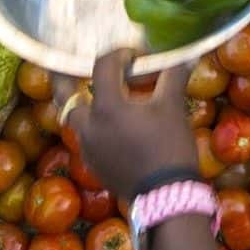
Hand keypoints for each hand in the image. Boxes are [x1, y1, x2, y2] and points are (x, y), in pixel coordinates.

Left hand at [74, 41, 203, 196]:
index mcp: (107, 106)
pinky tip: (110, 127)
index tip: (134, 55)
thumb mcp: (172, 108)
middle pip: (65, 96)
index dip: (118, 55)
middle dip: (65, 79)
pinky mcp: (94, 164)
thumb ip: (173, 77)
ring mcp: (88, 148)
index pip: (103, 67)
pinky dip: (92, 126)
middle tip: (66, 66)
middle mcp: (89, 125)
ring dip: (81, 104)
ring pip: (74, 120)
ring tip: (94, 96)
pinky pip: (85, 138)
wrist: (165, 195)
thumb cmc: (169, 146)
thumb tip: (184, 56)